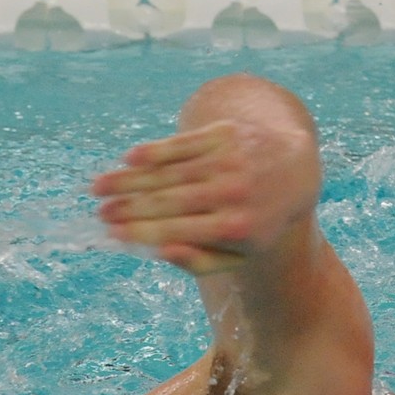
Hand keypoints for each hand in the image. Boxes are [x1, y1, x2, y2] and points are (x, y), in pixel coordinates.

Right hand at [92, 118, 319, 276]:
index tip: (112, 233)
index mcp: (235, 227)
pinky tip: (129, 159)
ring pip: (169, 171)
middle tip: (99, 211)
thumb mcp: (240, 252)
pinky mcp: (226, 134)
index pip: (177, 230)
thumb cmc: (258, 220)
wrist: (296, 171)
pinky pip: (182, 143)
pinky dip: (154, 151)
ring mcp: (229, 160)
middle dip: (128, 206)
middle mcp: (232, 192)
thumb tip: (158, 252)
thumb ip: (200, 260)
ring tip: (99, 186)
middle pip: (168, 200)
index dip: (141, 231)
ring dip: (130, 179)